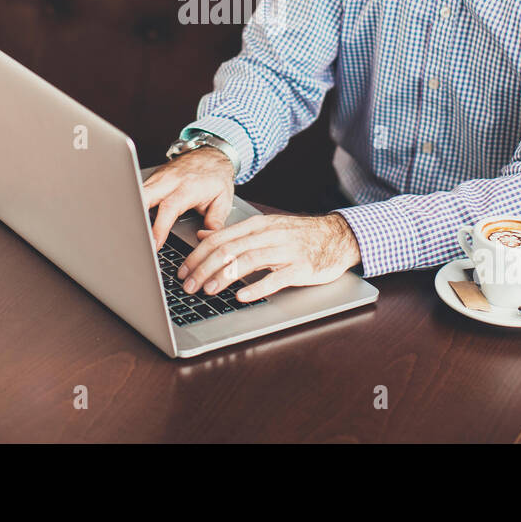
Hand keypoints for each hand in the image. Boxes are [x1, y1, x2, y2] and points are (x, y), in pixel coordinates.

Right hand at [140, 147, 234, 251]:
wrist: (210, 153)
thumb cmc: (216, 177)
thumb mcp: (223, 201)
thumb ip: (215, 223)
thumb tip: (203, 239)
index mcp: (189, 187)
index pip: (170, 208)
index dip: (160, 227)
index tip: (154, 244)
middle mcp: (171, 180)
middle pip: (145, 196)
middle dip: (136, 216)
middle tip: (135, 237)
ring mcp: (159, 177)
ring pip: (138, 192)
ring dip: (133, 210)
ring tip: (132, 231)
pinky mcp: (153, 178)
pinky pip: (139, 190)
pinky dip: (135, 204)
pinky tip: (134, 218)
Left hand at [175, 205, 361, 301]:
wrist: (338, 236)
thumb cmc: (299, 235)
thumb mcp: (264, 229)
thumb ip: (234, 233)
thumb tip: (203, 237)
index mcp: (257, 225)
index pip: (220, 238)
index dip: (198, 254)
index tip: (182, 270)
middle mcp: (269, 235)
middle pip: (229, 249)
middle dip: (204, 267)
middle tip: (188, 284)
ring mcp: (286, 250)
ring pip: (248, 260)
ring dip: (224, 275)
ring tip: (208, 290)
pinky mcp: (301, 267)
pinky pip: (276, 277)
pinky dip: (257, 286)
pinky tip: (242, 296)